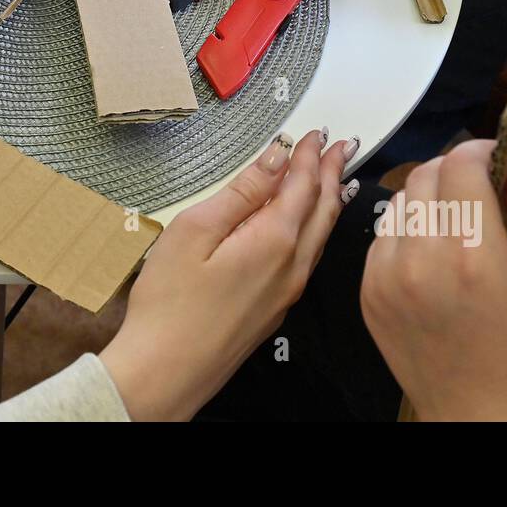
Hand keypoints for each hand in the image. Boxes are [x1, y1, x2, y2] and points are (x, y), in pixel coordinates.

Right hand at [100, 129, 352, 419]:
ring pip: (320, 237)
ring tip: (337, 180)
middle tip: (342, 146)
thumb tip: (275, 158)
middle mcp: (291, 268)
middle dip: (332, 174)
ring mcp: (286, 293)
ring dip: (329, 202)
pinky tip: (308, 228)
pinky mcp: (274, 310)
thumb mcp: (196, 230)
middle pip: (322, 210)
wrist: (165, 373)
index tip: (316, 132)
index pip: (302, 186)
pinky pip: (308, 259)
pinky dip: (316, 230)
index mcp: (274, 241)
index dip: (310, 155)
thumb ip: (241, 192)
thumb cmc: (170, 305)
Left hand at [361, 140, 506, 420]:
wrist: (483, 419)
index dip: (483, 149)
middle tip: (484, 191)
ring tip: (461, 227)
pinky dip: (408, 230)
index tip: (500, 156)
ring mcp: (386, 277)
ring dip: (430, 197)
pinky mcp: (367, 290)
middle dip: (457, 169)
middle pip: (426, 172)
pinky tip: (436, 255)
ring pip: (401, 199)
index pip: (462, 163)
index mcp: (476, 258)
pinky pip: (383, 233)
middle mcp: (422, 262)